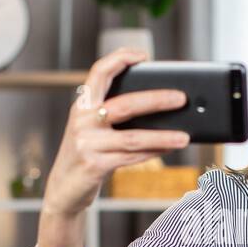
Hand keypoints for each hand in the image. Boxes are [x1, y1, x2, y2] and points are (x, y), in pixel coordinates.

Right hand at [43, 48, 190, 216]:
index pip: (99, 73)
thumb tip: (158, 107)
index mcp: (82, 106)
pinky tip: (168, 149)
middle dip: (156, 99)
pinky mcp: (94, 166)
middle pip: (125, 105)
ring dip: (163, 136)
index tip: (142, 56)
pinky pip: (131, 157)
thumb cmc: (85, 155)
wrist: (62, 190)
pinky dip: (153, 152)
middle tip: (181, 98)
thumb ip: (113, 116)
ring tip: (184, 136)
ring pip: (133, 137)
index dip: (120, 59)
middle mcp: (83, 121)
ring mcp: (87, 144)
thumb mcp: (91, 130)